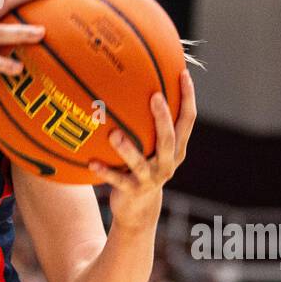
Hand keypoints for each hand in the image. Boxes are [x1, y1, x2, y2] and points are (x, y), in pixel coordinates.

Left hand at [88, 69, 196, 228]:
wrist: (140, 208)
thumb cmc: (144, 164)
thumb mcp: (152, 145)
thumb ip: (150, 120)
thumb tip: (138, 79)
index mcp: (176, 148)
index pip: (188, 120)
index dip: (188, 97)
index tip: (183, 73)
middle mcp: (168, 162)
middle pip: (169, 139)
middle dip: (163, 118)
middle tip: (155, 96)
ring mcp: (151, 178)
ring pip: (141, 163)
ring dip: (128, 149)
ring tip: (114, 135)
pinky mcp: (133, 190)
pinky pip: (117, 180)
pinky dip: (105, 172)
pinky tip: (91, 163)